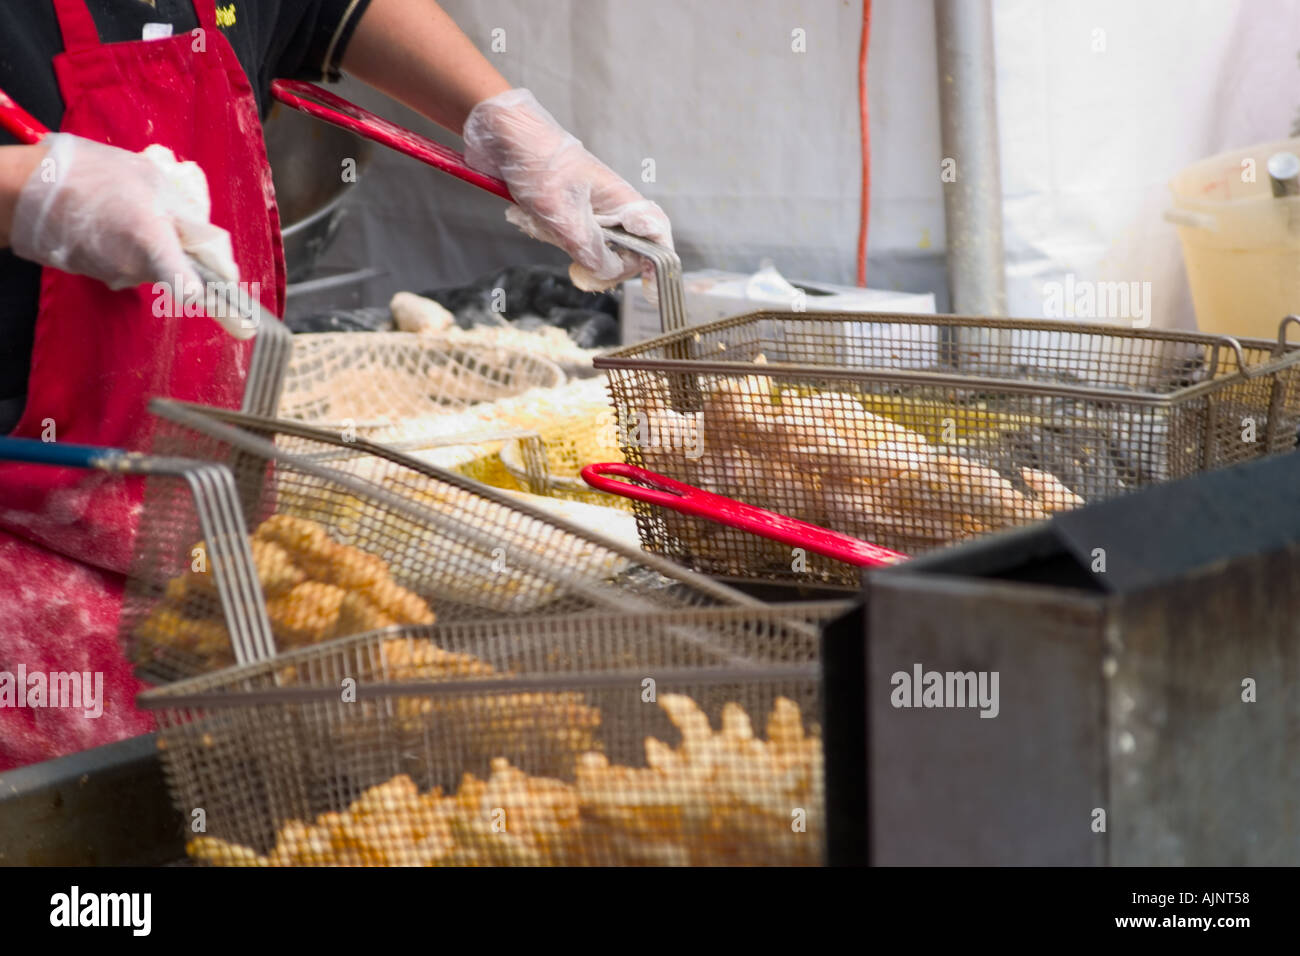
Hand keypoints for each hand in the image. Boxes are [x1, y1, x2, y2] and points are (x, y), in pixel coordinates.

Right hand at [9, 133, 243, 328]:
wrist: (26, 189)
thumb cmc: (91, 174)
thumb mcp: (151, 180)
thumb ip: (185, 214)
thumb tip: (207, 239)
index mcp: (154, 246)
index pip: (192, 290)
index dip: (217, 295)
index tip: (233, 298)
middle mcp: (136, 269)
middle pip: (179, 272)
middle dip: (182, 250)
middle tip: (170, 217)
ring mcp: (115, 275)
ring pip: (153, 267)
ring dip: (153, 245)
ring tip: (132, 210)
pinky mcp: (98, 274)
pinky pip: (128, 263)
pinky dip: (129, 246)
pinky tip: (112, 218)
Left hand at [463, 89, 672, 291]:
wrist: (503, 136)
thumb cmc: (540, 165)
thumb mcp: (565, 217)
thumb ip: (590, 251)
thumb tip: (607, 274)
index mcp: (622, 201)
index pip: (656, 236)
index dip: (657, 263)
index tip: (649, 288)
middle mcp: (611, 206)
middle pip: (626, 250)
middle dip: (603, 264)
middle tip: (581, 272)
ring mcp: (589, 207)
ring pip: (593, 246)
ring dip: (568, 247)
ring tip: (543, 227)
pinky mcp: (567, 209)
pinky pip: (567, 236)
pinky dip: (550, 235)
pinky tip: (530, 220)